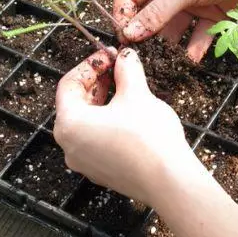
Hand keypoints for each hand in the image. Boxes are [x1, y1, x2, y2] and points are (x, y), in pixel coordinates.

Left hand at [53, 47, 197, 204]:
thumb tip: (124, 56)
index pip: (69, 84)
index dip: (90, 65)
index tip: (110, 55)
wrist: (168, 180)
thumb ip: (126, 70)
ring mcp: (84, 162)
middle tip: (117, 68)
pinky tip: (129, 114)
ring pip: (87, 122)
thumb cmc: (148, 136)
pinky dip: (107, 122)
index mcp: (69, 123)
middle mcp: (69, 145)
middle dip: (96, 82)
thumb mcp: (136, 94)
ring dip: (103, 101)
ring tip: (125, 88)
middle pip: (75, 104)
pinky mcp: (100, 171)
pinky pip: (96, 139)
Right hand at [113, 0, 237, 61]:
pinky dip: (195, 47)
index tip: (124, 37)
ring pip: (173, 29)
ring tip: (168, 61)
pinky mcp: (211, 17)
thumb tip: (130, 33)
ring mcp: (192, 3)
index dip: (123, 15)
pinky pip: (197, 36)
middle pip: (150, 15)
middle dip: (147, 34)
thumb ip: (157, 12)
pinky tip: (193, 58)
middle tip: (144, 55)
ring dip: (171, 45)